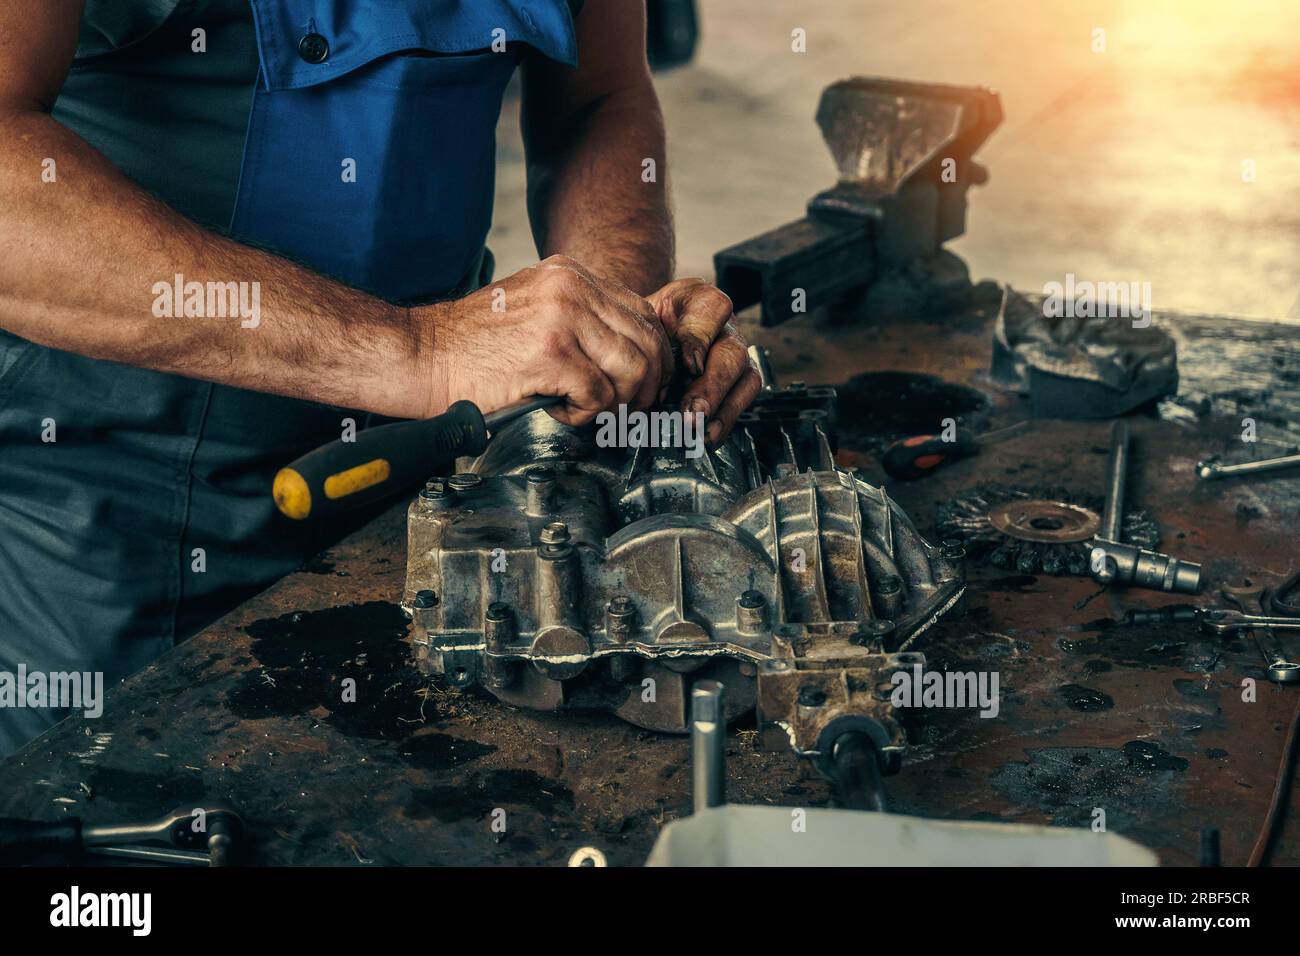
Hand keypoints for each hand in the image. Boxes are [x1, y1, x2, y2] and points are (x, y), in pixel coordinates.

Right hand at [418, 255, 672, 424]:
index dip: (653, 357)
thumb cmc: (473, 347)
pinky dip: (586, 415)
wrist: (420, 357)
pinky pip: (600, 395)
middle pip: (648, 341)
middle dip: (646, 385)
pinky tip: (559, 412)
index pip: (643, 314)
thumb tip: (631, 352)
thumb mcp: (533, 311)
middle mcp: (571, 287)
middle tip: (626, 410)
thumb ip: (579, 319)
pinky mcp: (550, 354)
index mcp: (570, 274)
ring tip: (586, 411)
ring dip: (617, 402)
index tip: (642, 386)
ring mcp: (562, 317)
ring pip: (632, 369)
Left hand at [647, 277, 762, 445]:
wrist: (649, 333)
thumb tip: (665, 373)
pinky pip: (742, 401)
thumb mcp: (643, 316)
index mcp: (702, 302)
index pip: (714, 310)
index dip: (701, 339)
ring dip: (725, 410)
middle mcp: (726, 328)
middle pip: (732, 353)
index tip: (688, 365)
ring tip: (704, 431)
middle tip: (693, 412)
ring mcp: (737, 357)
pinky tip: (709, 437)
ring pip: (746, 379)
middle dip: (712, 387)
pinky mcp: (738, 382)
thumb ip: (652, 334)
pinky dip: (726, 422)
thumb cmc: (647, 324)